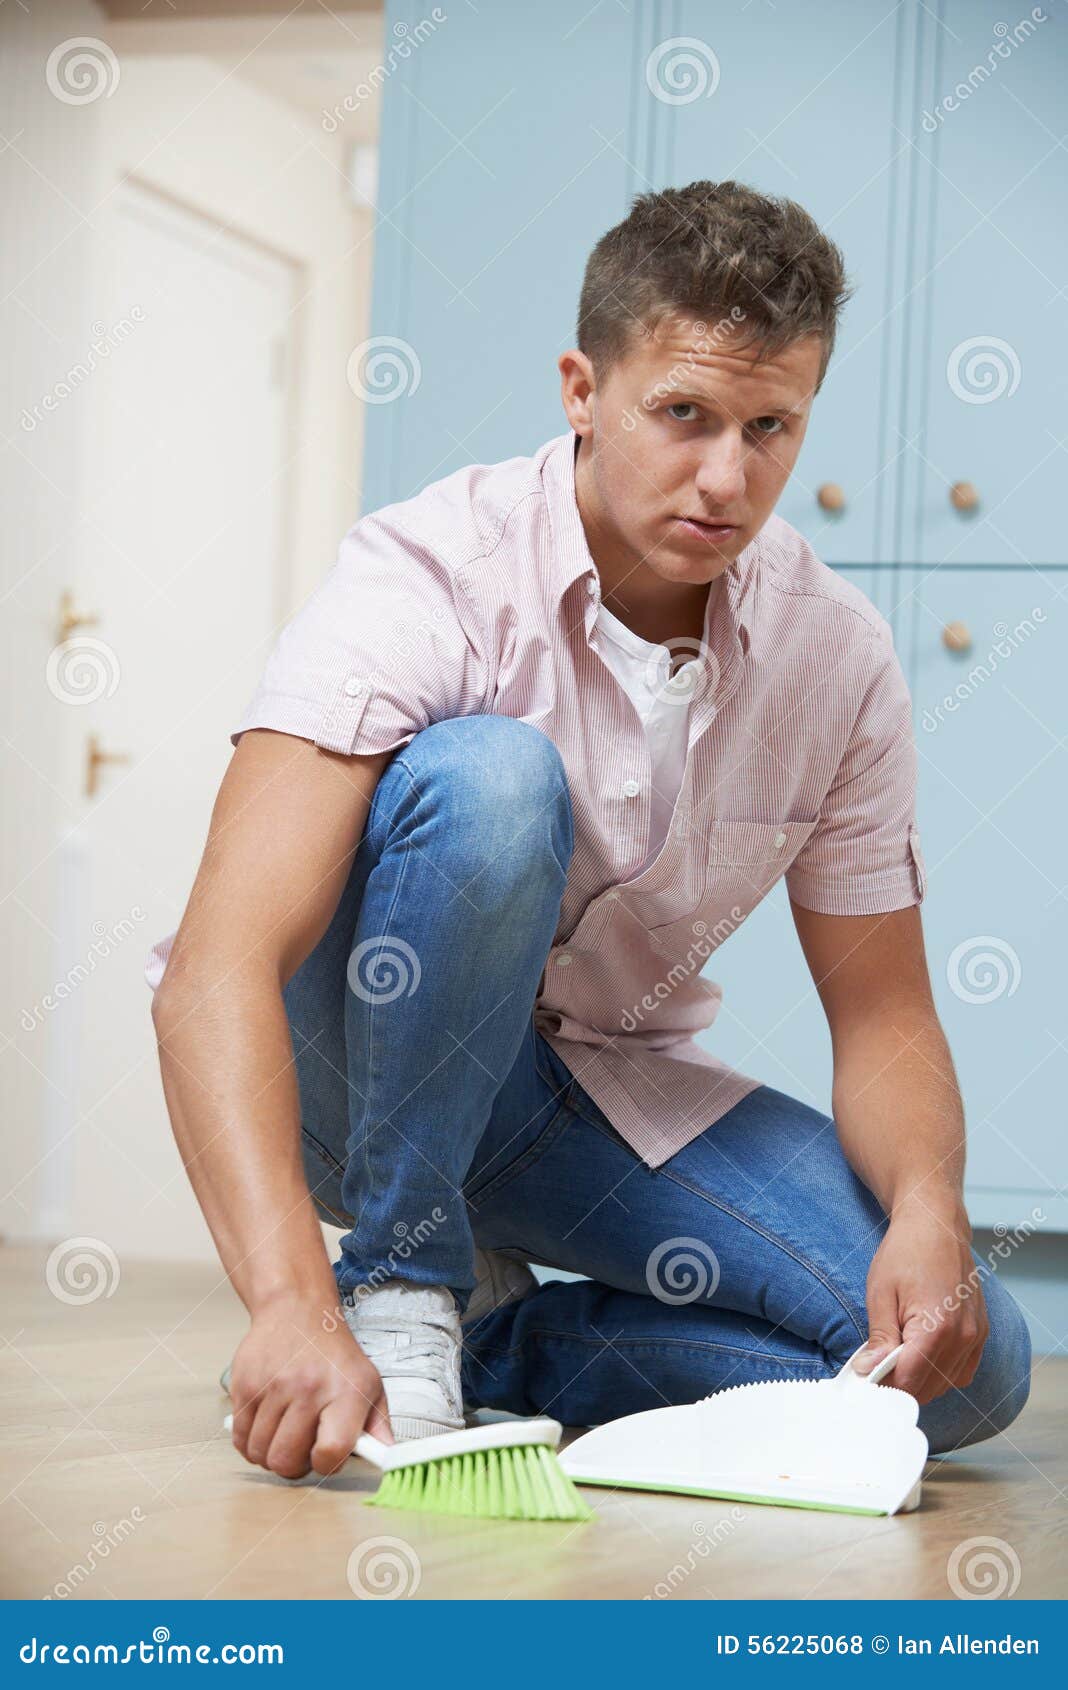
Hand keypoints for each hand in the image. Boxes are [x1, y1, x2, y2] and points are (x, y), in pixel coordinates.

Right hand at [229, 1294, 393, 1478]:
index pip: (331, 1451)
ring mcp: (272, 1386)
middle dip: (294, 1465)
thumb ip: (378, 1424)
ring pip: (260, 1454)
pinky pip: (239, 1439)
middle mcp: (308, 1387)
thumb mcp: (368, 1382)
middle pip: (287, 1461)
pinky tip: (266, 1426)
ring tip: (284, 1434)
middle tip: (302, 1447)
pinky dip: (250, 1442)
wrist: (296, 1309)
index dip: (327, 1464)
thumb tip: (386, 1456)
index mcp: (345, 1391)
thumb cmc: (334, 1354)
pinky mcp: (244, 1385)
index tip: (326, 1455)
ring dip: (270, 1454)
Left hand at [854, 1197, 988, 1403]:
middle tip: (875, 1369)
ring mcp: (976, 1336)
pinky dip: (942, 1373)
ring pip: (946, 1384)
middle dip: (899, 1386)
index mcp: (936, 1329)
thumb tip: (869, 1372)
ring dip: (921, 1382)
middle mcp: (963, 1337)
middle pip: (928, 1388)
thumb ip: (879, 1339)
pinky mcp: (981, 1332)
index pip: (908, 1382)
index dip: (883, 1387)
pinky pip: (963, 1371)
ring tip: (895, 1359)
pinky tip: (921, 1357)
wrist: (936, 1223)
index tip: (864, 1382)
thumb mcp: (880, 1294)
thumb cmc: (905, 1252)